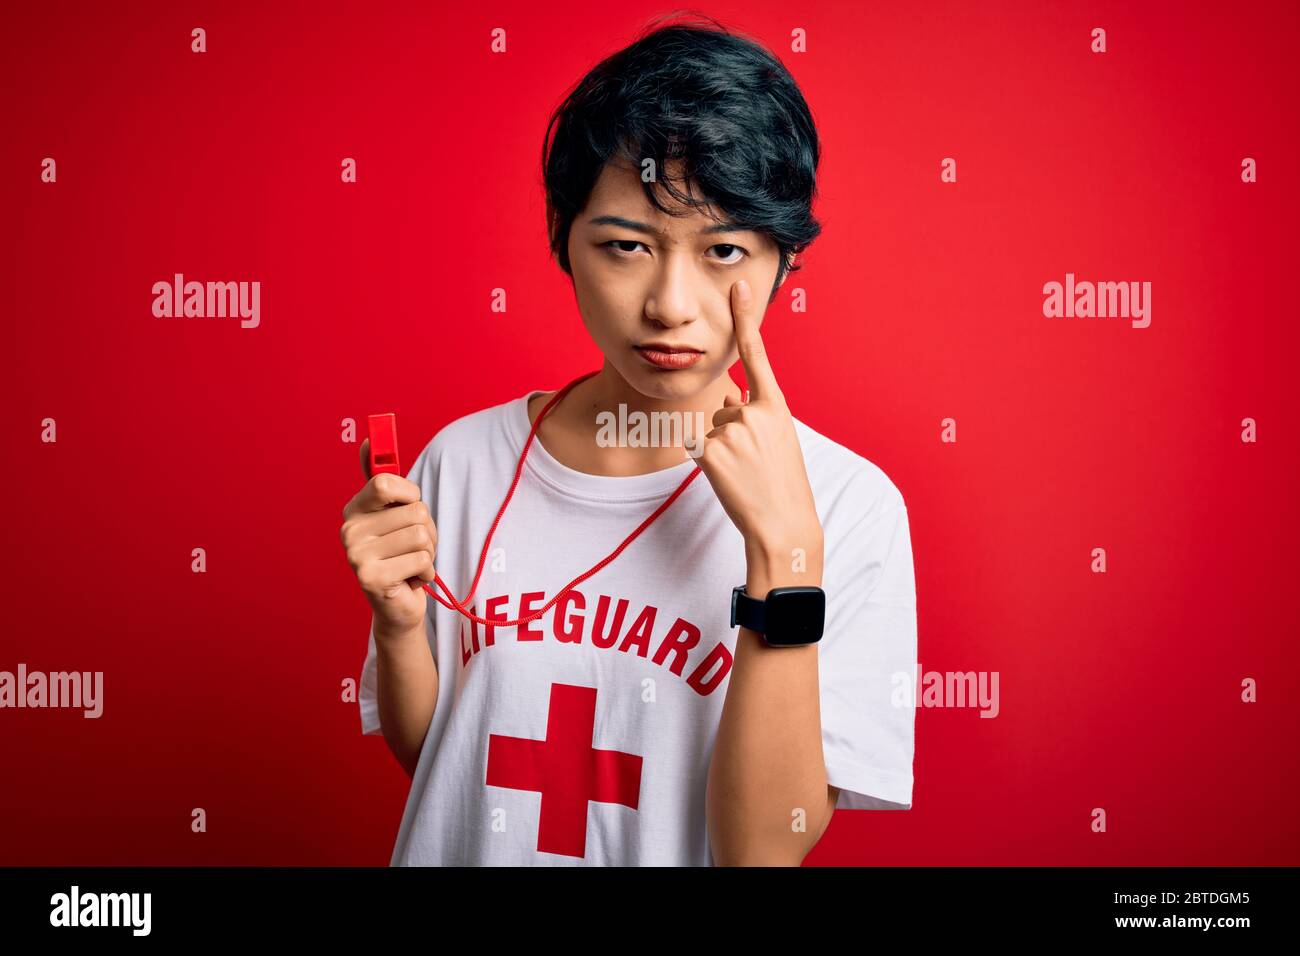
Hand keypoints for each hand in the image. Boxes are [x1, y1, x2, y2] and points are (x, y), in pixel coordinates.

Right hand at [340, 438, 436, 638]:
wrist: (398, 606)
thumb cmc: (401, 554)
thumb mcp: (395, 515)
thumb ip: (384, 481)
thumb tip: (370, 441)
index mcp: (354, 511)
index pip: (385, 482)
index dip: (410, 495)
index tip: (407, 508)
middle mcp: (349, 531)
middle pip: (414, 511)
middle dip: (427, 530)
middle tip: (412, 548)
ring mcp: (357, 556)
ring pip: (421, 535)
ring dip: (429, 551)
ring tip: (412, 563)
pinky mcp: (372, 579)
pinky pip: (423, 559)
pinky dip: (428, 571)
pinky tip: (412, 580)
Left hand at [694, 279, 822, 561]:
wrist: (783, 525)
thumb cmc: (782, 485)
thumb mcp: (778, 441)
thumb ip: (754, 414)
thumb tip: (727, 399)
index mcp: (775, 406)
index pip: (757, 354)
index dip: (746, 318)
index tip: (738, 286)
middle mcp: (752, 411)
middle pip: (725, 409)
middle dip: (732, 433)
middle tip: (756, 464)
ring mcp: (730, 430)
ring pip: (711, 430)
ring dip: (722, 451)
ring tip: (746, 474)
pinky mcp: (709, 451)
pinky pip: (698, 449)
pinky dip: (709, 465)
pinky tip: (730, 480)